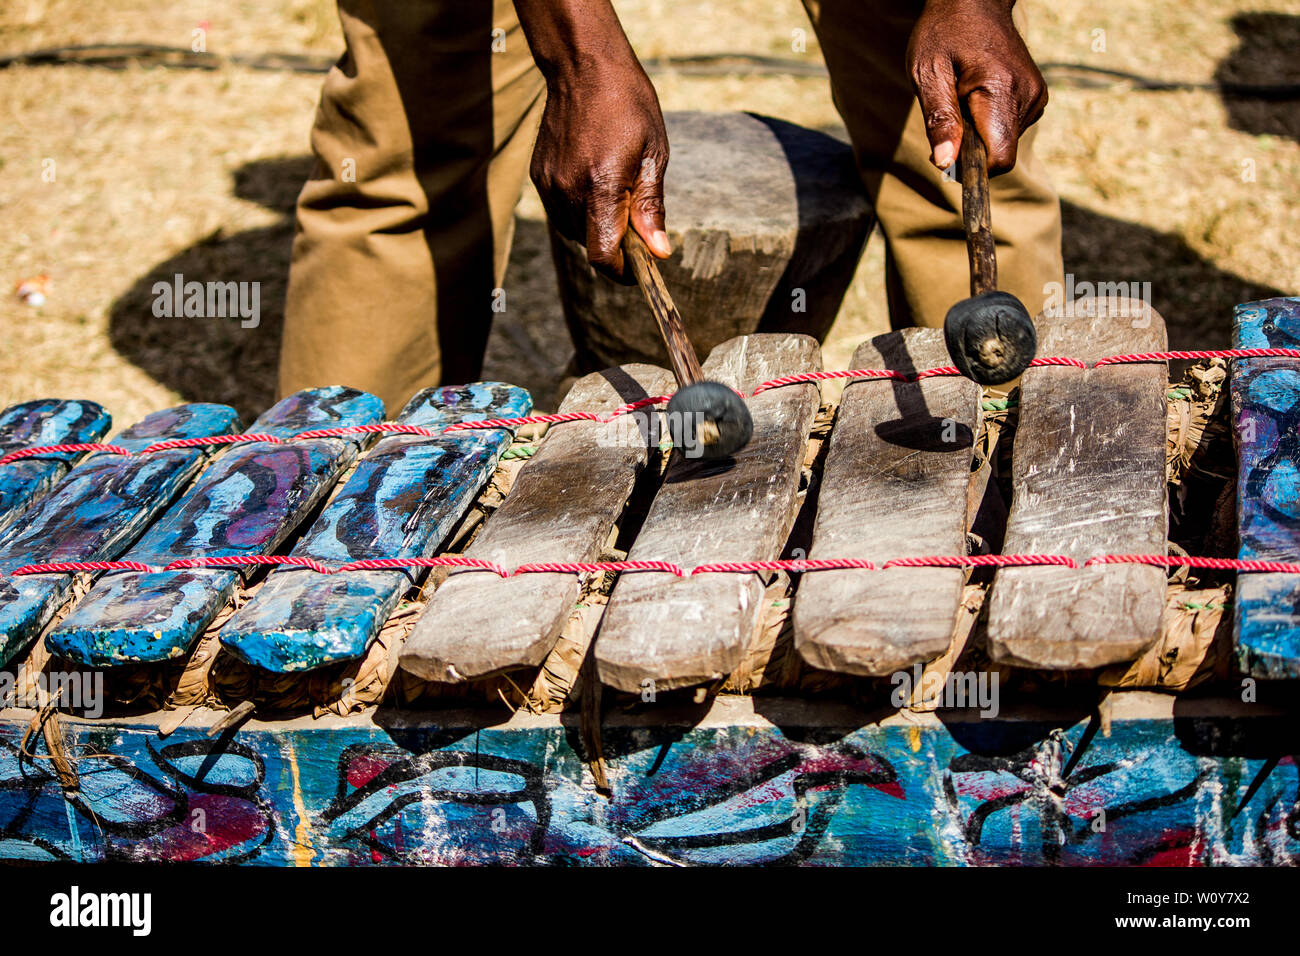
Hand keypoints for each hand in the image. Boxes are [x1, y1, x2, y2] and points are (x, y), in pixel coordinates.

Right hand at [530, 66, 670, 279]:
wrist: (582, 66)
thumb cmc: (628, 105)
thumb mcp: (655, 153)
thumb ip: (651, 206)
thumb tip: (658, 251)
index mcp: (601, 186)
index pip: (603, 256)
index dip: (623, 272)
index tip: (640, 268)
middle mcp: (569, 191)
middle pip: (590, 245)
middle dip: (616, 244)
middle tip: (636, 216)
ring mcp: (550, 184)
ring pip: (575, 231)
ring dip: (597, 226)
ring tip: (616, 189)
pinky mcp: (540, 177)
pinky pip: (561, 211)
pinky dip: (580, 208)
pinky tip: (595, 177)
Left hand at [906, 0, 1046, 174]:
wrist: (975, 1)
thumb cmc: (944, 34)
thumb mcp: (928, 74)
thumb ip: (939, 120)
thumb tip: (945, 163)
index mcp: (1002, 91)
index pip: (999, 158)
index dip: (971, 169)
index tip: (947, 156)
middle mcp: (1028, 96)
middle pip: (999, 152)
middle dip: (969, 148)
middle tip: (949, 112)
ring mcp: (1036, 96)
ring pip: (1004, 143)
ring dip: (978, 135)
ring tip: (963, 97)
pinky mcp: (1036, 97)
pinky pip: (1010, 129)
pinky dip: (989, 124)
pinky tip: (977, 96)